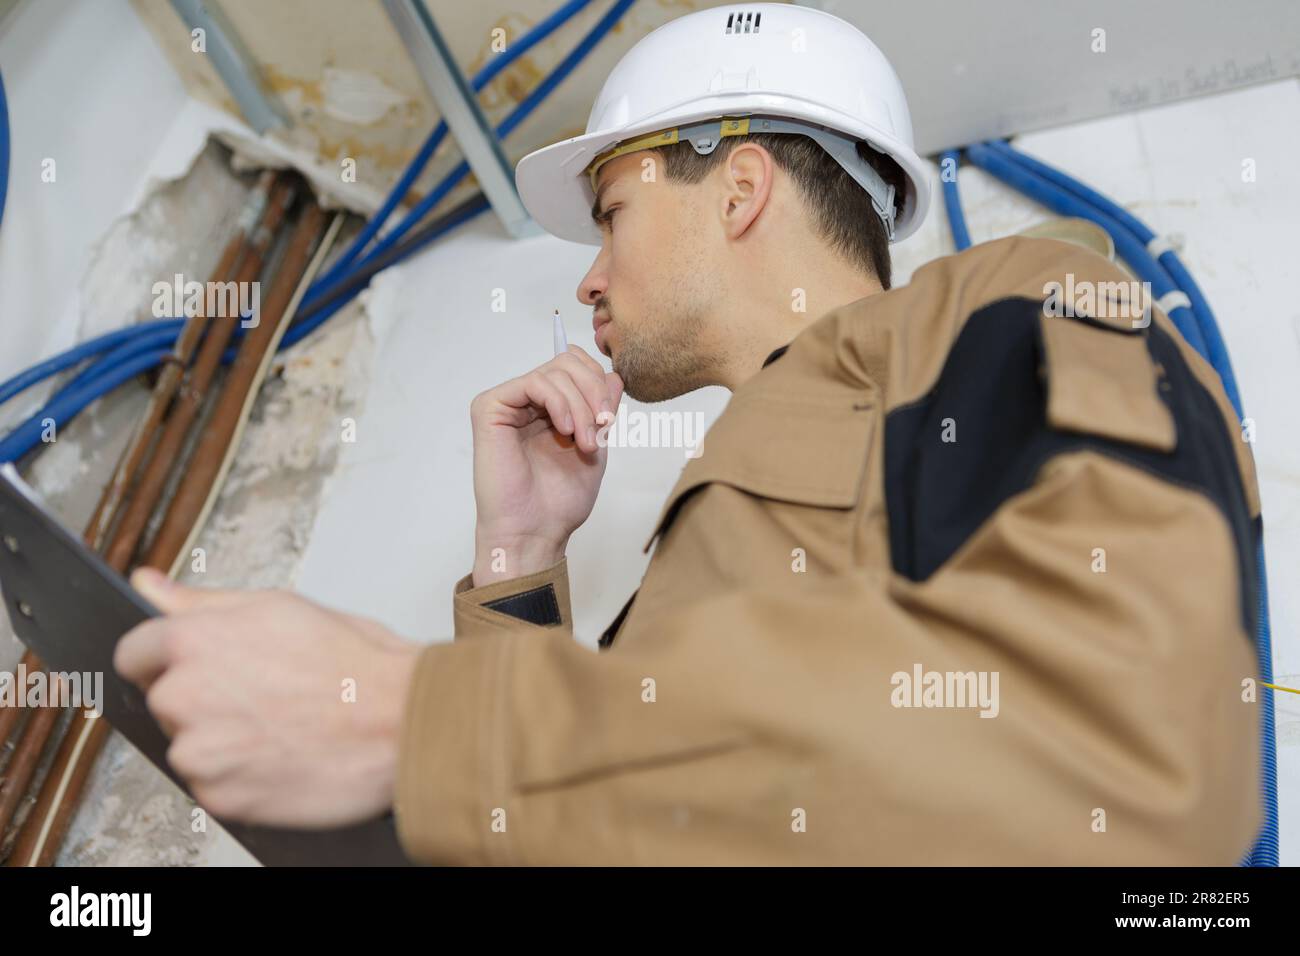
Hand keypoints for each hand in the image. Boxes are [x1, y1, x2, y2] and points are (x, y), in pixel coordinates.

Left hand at [114, 567, 420, 828]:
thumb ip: (201, 601)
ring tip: (282, 726)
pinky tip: (285, 755)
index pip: (134, 652)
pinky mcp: (220, 798)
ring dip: (223, 741)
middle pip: (166, 701)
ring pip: (190, 747)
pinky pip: (214, 787)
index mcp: (192, 640)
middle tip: (266, 694)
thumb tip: (147, 584)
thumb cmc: (356, 664)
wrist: (404, 723)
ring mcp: (199, 753)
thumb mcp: (280, 607)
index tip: (206, 666)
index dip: (172, 657)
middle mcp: (184, 696)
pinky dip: (243, 777)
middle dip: (204, 698)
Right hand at [469, 345, 622, 585]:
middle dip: (594, 393)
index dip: (599, 384)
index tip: (611, 421)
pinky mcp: (489, 407)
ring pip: (556, 372)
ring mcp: (507, 402)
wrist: (534, 532)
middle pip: (568, 361)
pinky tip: (564, 431)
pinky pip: (534, 383)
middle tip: (602, 429)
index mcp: (548, 407)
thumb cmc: (559, 501)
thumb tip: (615, 376)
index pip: (576, 366)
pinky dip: (559, 403)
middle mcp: (525, 400)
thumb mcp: (596, 446)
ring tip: (585, 442)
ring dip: (581, 407)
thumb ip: (602, 410)